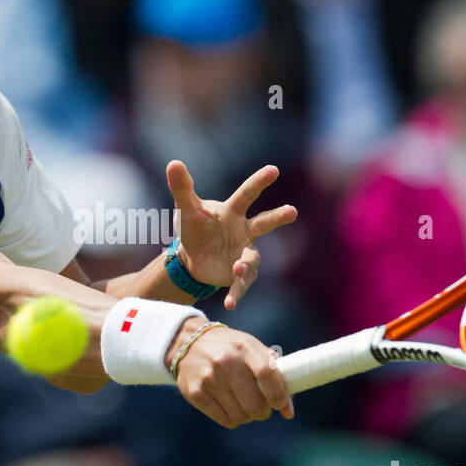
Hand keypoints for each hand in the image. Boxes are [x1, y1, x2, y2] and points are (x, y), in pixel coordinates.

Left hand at [167, 161, 297, 310]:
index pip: (247, 194)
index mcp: (233, 212)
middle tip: (292, 211)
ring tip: (238, 267)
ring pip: (252, 258)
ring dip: (247, 263)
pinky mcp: (239, 274)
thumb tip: (173, 162)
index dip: (259, 182)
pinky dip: (237, 293)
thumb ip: (182, 187)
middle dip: (278, 217)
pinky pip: (241, 284)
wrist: (191, 258)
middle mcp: (244, 231)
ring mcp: (244, 252)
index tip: (273, 169)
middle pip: (264, 222)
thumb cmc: (194, 228)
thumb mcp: (186, 209)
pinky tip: (230, 303)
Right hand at [167, 317, 293, 427]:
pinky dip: (232, 419)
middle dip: (263, 412)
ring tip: (244, 406)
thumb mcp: (253, 351)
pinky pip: (225, 420)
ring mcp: (208, 377)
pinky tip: (230, 408)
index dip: (278, 394)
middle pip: (254, 403)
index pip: (267, 373)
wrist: (189, 342)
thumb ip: (275, 376)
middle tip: (261, 408)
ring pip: (240, 415)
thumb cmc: (231, 350)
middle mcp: (225, 361)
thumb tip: (288, 412)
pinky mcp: (195, 392)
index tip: (279, 403)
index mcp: (244, 347)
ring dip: (247, 416)